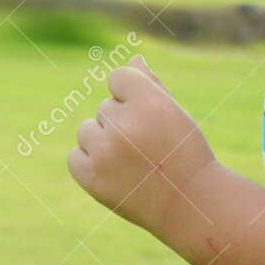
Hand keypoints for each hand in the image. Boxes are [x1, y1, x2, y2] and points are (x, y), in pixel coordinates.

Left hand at [66, 54, 214, 237]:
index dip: (131, 96)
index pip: (118, 77)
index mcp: (148, 102)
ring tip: (133, 162)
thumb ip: (150, 84)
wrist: (190, 204)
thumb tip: (132, 60)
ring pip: (87, 130)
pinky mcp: (91, 177)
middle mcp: (124, 125)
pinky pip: (75, 156)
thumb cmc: (184, 153)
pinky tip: (115, 173)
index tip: (148, 115)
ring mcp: (104, 152)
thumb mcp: (174, 113)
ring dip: (103, 141)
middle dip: (122, 123)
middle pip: (104, 107)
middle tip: (149, 148)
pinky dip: (89, 163)